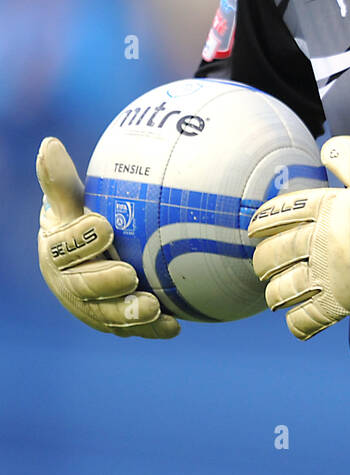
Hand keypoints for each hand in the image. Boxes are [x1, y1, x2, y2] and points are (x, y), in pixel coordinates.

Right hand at [36, 137, 179, 338]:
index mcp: (55, 253)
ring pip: (106, 315)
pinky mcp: (114, 322)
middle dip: (105, 284)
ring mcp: (90, 307)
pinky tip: (175, 326)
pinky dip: (152, 330)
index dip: (82, 239)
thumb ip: (62, 180)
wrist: (97, 253)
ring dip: (129, 314)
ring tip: (154, 308)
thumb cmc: (83, 219)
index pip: (62, 249)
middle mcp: (67, 284)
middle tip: (130, 275)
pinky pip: (132, 329)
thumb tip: (48, 144)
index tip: (107, 226)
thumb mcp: (72, 200)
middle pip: (82, 288)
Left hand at [248, 136, 349, 339]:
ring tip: (276, 295)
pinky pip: (307, 320)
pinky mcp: (343, 301)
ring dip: (275, 293)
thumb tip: (327, 148)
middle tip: (264, 265)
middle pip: (273, 255)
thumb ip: (348, 159)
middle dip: (264, 261)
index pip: (278, 214)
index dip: (261, 223)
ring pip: (283, 289)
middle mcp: (318, 241)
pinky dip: (298, 324)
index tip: (252, 230)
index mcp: (323, 208)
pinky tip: (297, 322)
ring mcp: (328, 274)